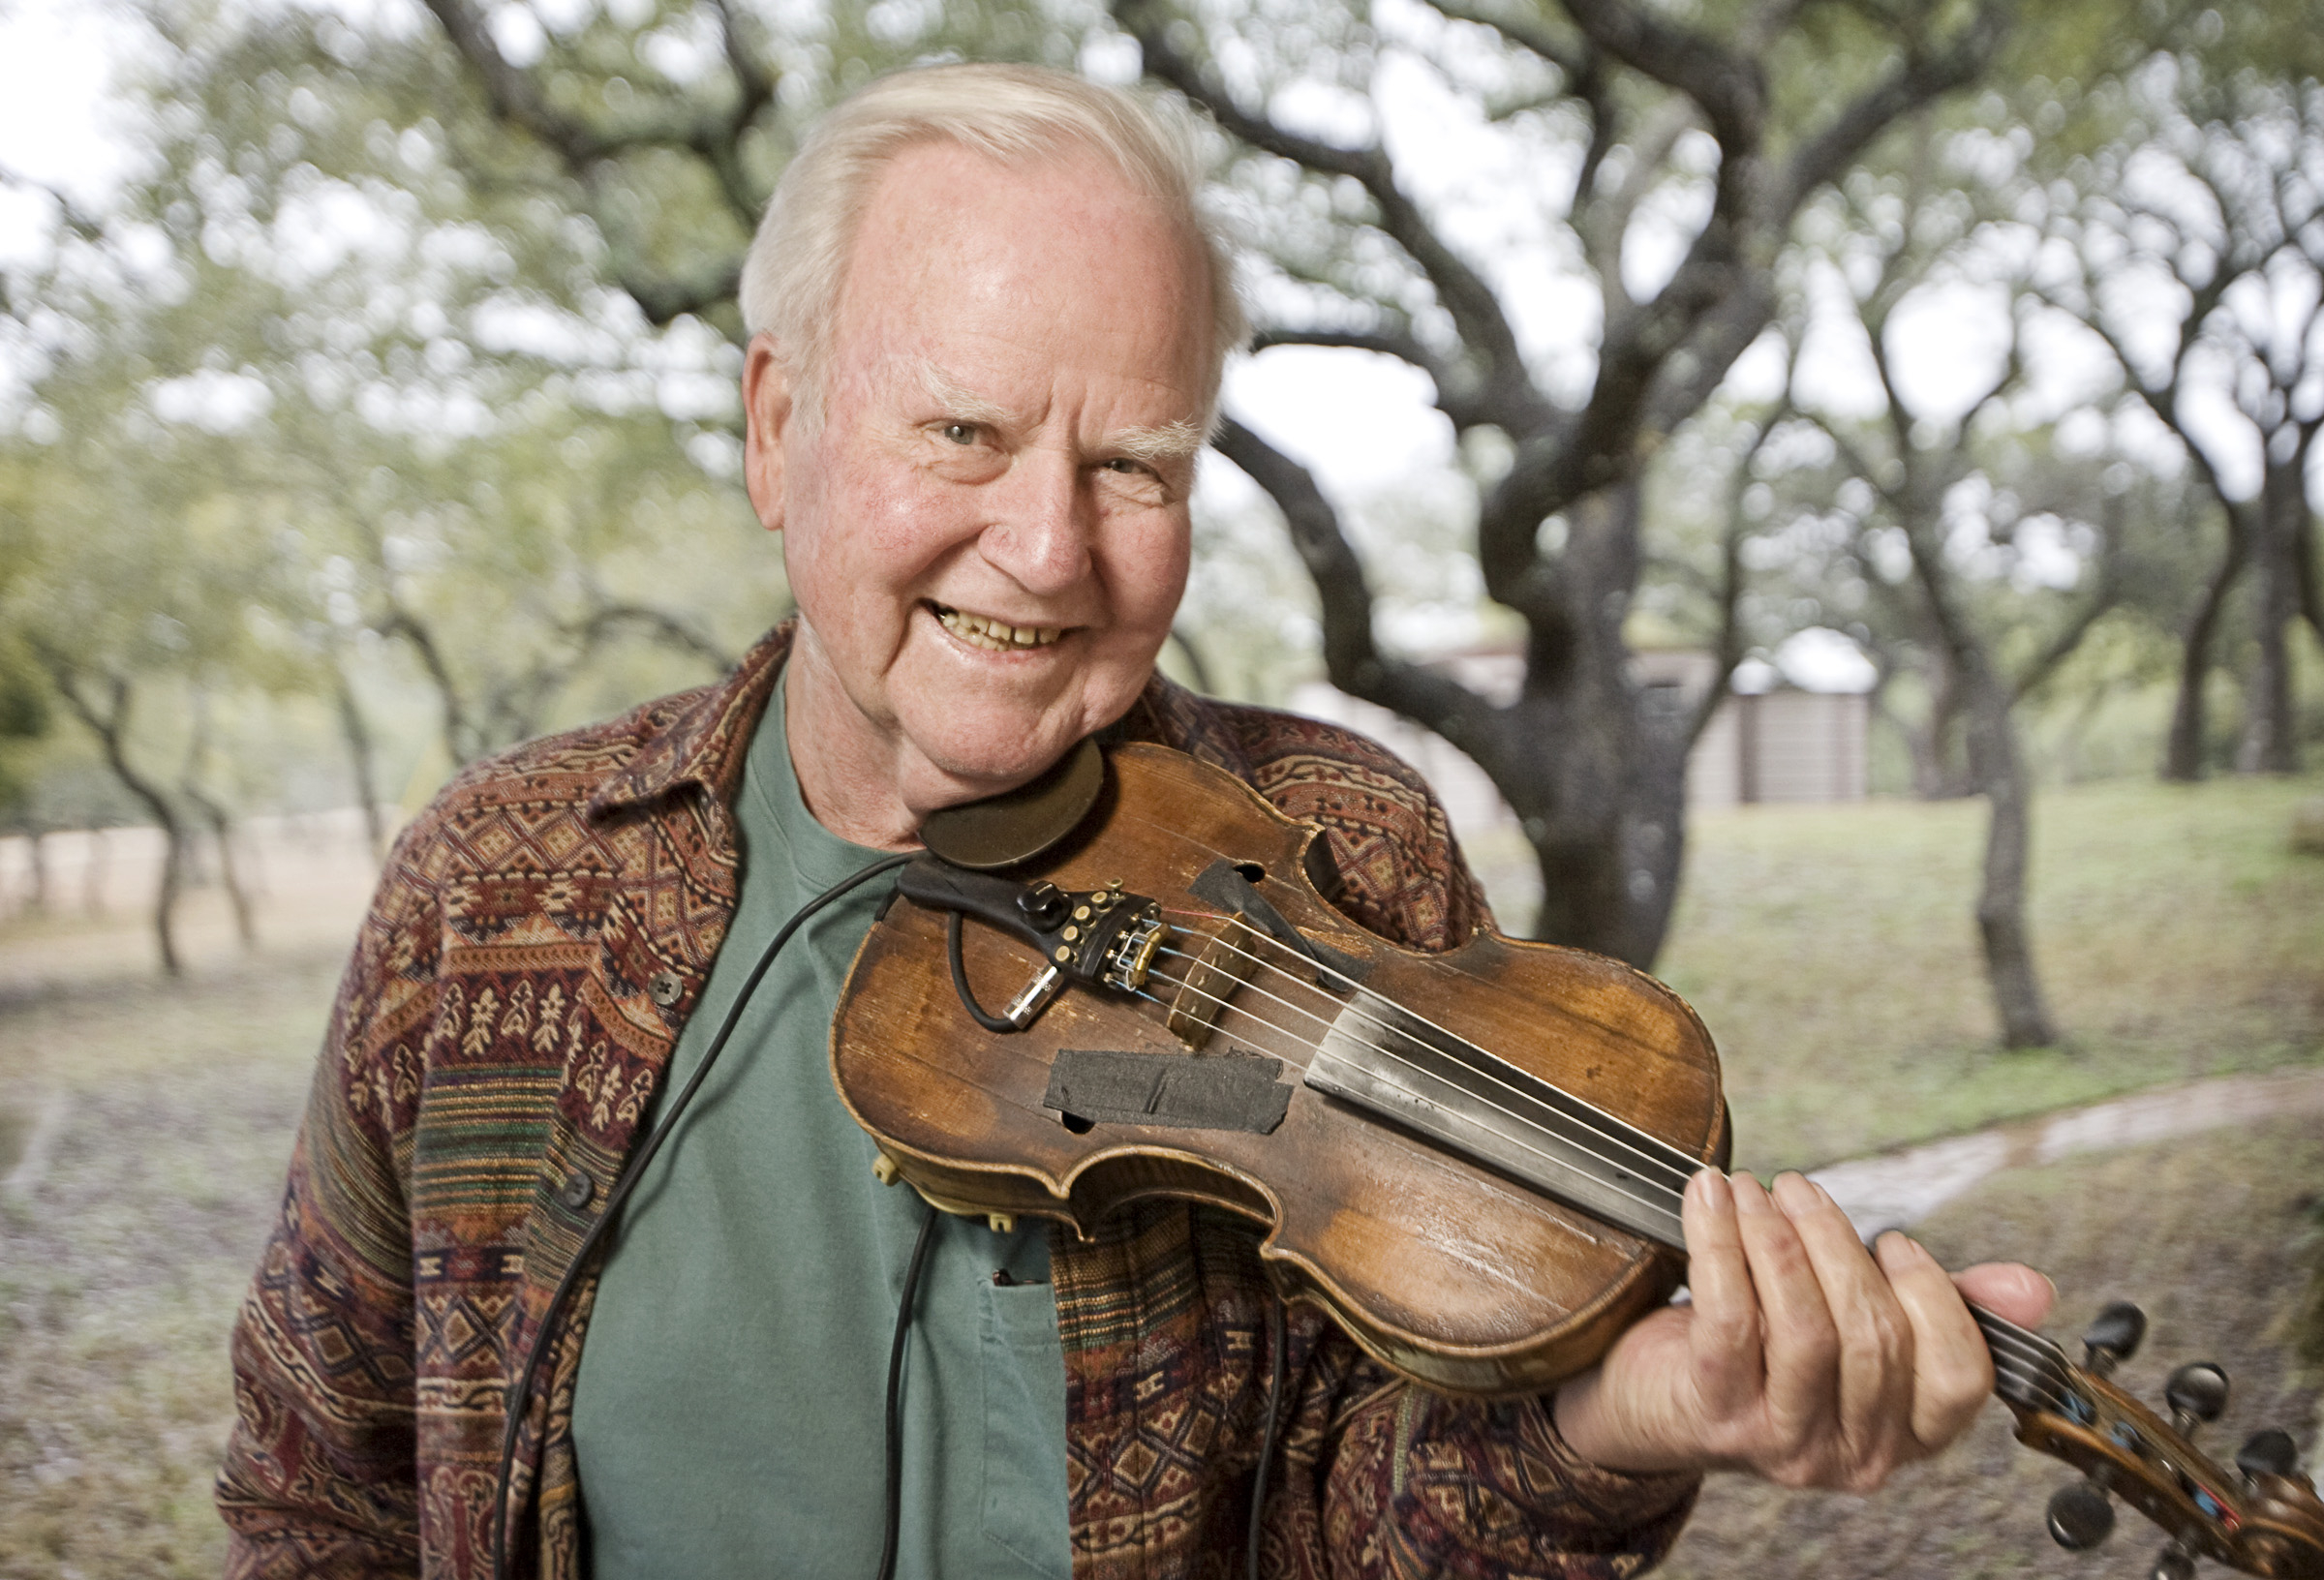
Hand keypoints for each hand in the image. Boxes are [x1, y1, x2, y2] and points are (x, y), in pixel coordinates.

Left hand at [1552, 1168, 2054, 1488]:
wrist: (1654, 1399)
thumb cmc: (1769, 1348)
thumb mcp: (1859, 1326)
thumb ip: (1945, 1306)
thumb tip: (2034, 1289)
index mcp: (1907, 1435)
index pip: (1959, 1377)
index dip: (1934, 1297)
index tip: (1893, 1241)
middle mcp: (1855, 1454)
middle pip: (1874, 1337)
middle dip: (1836, 1243)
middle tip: (1800, 1188)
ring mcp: (1785, 1442)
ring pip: (1805, 1330)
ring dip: (1779, 1240)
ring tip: (1758, 1191)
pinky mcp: (1716, 1416)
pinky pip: (1730, 1319)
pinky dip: (1720, 1244)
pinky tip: (1712, 1198)